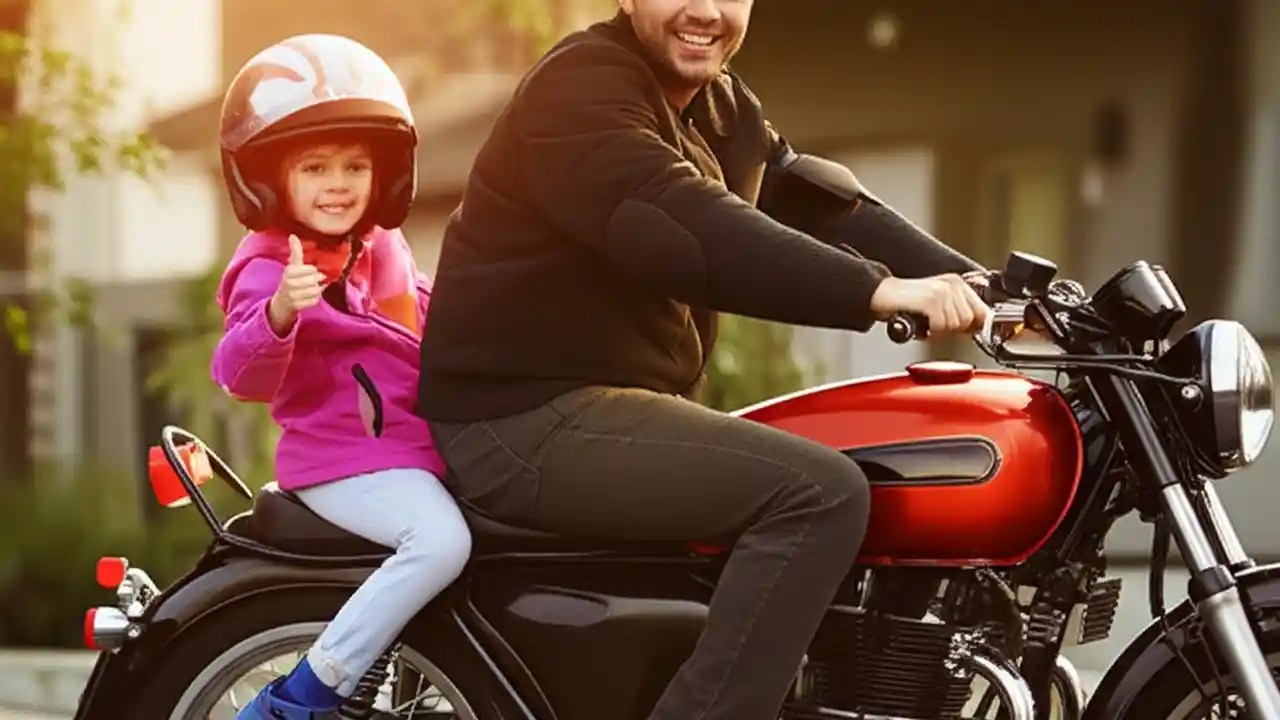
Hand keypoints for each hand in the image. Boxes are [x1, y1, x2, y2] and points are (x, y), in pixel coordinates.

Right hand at [268, 234, 324, 335]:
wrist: (281, 303)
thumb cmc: (290, 281)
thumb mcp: (292, 266)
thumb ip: (295, 251)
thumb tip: (293, 235)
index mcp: (289, 272)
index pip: (312, 270)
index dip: (313, 271)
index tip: (310, 272)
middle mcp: (289, 283)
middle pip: (315, 280)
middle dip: (316, 281)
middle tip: (312, 282)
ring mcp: (293, 296)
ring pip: (316, 290)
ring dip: (316, 290)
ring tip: (310, 289)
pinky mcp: (298, 306)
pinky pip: (315, 300)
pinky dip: (315, 299)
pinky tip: (308, 297)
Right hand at [870, 274, 989, 334]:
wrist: (882, 295)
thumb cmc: (907, 303)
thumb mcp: (938, 306)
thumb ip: (959, 313)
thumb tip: (977, 328)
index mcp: (957, 283)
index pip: (983, 311)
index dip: (973, 326)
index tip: (962, 332)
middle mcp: (952, 284)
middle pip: (969, 320)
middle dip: (953, 330)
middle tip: (935, 326)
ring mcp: (942, 291)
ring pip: (955, 325)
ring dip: (939, 331)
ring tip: (927, 324)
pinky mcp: (931, 299)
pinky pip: (940, 326)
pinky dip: (930, 331)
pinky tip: (922, 325)